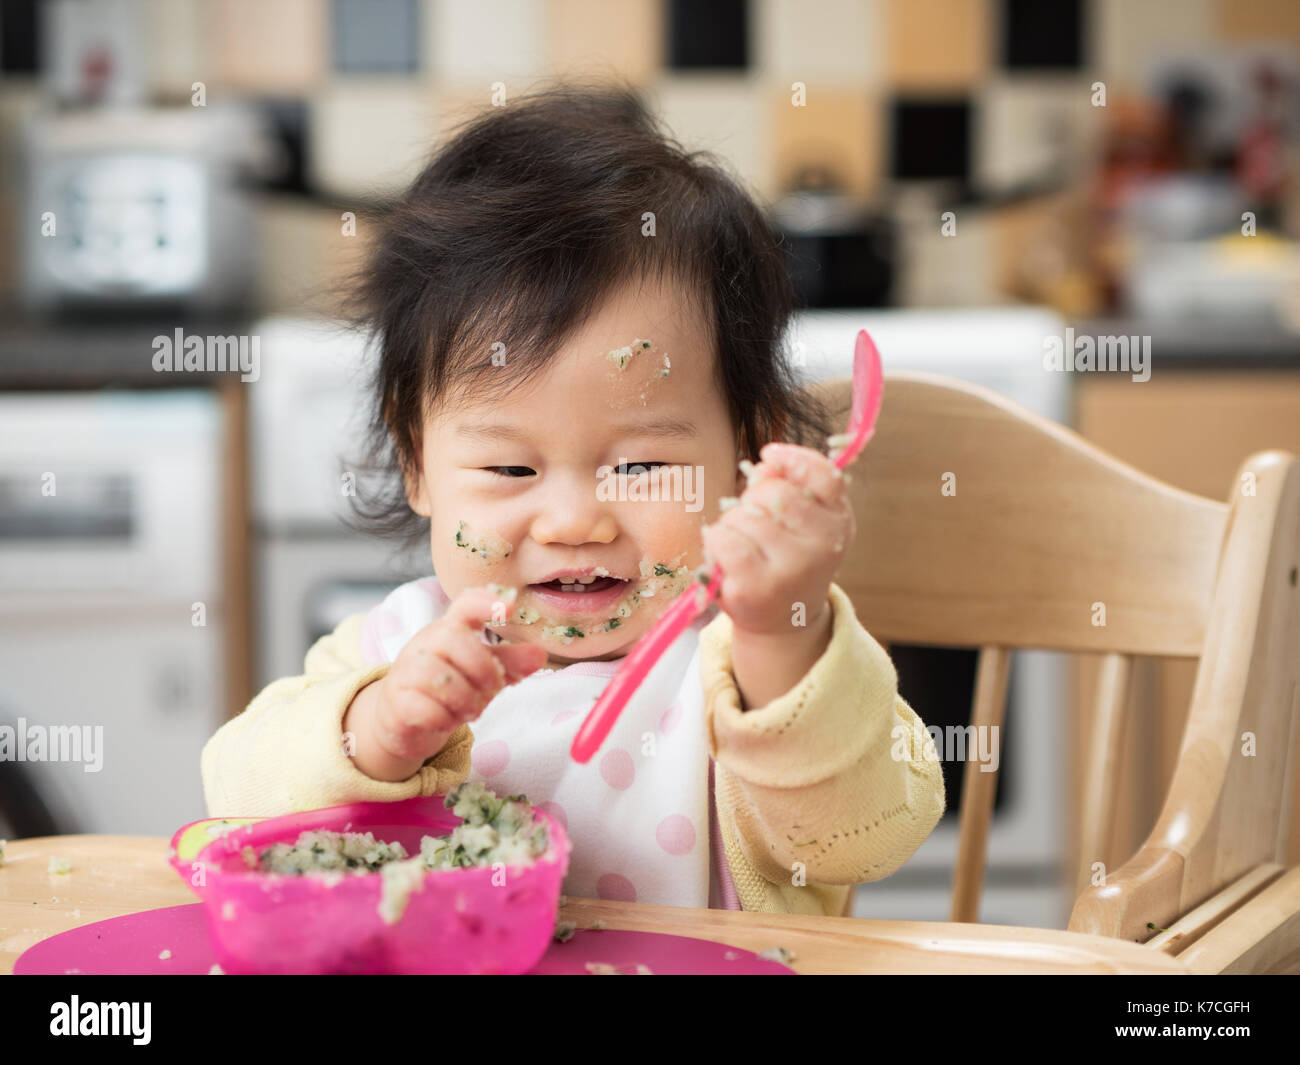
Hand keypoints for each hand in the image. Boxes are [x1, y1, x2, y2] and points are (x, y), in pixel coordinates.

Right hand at [344, 585, 547, 780]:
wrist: (402, 717)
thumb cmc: (449, 685)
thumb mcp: (482, 671)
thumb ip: (509, 662)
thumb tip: (539, 654)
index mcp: (450, 629)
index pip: (465, 605)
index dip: (486, 602)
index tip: (510, 608)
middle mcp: (426, 644)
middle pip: (453, 638)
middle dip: (482, 667)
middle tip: (492, 689)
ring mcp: (407, 671)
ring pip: (438, 677)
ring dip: (465, 699)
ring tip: (471, 709)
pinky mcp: (397, 702)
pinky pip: (424, 708)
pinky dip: (444, 719)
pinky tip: (448, 721)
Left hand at [702, 442, 854, 637]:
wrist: (787, 617)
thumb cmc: (791, 557)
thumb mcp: (807, 521)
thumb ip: (792, 485)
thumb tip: (769, 461)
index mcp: (839, 523)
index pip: (825, 476)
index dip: (794, 458)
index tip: (770, 453)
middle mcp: (821, 548)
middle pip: (774, 493)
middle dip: (754, 497)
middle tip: (756, 519)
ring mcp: (789, 571)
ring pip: (743, 516)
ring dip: (733, 523)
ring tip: (746, 544)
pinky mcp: (755, 589)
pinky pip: (723, 539)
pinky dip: (716, 540)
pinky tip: (728, 555)